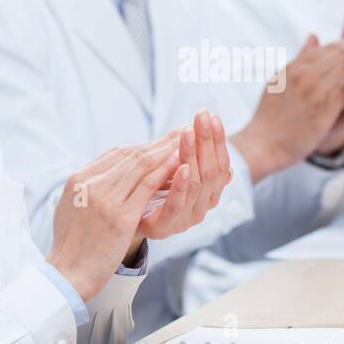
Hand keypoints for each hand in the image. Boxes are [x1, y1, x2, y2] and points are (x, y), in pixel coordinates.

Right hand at [46, 135, 179, 301]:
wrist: (66, 274)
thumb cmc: (72, 247)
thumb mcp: (71, 208)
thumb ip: (88, 189)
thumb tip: (105, 177)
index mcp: (78, 179)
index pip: (116, 154)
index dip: (143, 146)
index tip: (162, 141)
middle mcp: (90, 183)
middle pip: (130, 155)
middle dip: (159, 142)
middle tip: (182, 132)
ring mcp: (105, 198)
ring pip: (141, 165)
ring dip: (167, 150)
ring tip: (187, 141)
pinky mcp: (120, 215)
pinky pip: (147, 185)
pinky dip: (165, 171)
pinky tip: (181, 163)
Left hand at [136, 110, 233, 240]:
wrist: (122, 225)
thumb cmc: (150, 193)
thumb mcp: (170, 170)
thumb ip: (185, 153)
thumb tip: (201, 123)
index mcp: (208, 193)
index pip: (220, 163)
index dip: (217, 140)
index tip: (211, 116)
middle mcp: (201, 207)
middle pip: (211, 172)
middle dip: (207, 141)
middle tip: (201, 117)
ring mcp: (184, 219)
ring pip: (196, 186)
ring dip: (192, 156)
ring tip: (188, 133)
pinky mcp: (163, 227)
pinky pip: (176, 205)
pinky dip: (180, 185)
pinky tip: (181, 167)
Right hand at [230, 35, 343, 183]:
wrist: (260, 144)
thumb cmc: (270, 119)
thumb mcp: (281, 82)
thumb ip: (300, 59)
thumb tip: (312, 36)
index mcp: (296, 67)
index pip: (329, 48)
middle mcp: (305, 71)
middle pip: (342, 50)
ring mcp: (313, 87)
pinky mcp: (322, 105)